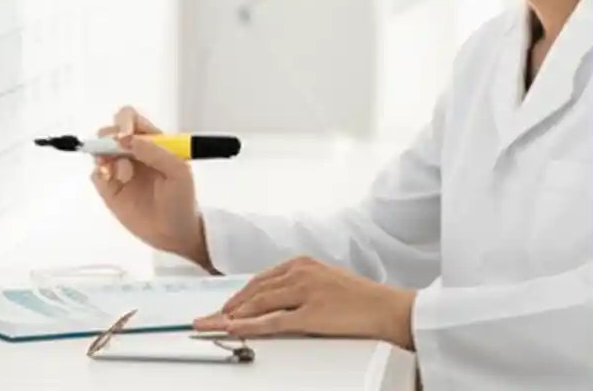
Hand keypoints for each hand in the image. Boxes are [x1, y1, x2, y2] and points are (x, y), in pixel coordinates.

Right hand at [90, 106, 207, 266]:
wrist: (173, 232)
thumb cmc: (181, 198)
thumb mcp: (178, 172)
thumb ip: (155, 152)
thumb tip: (127, 139)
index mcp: (153, 142)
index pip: (131, 119)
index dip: (124, 122)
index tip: (124, 137)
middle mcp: (133, 152)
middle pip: (109, 131)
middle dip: (107, 139)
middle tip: (115, 155)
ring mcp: (119, 169)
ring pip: (99, 151)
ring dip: (104, 157)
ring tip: (120, 176)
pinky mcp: (108, 188)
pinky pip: (95, 174)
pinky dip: (100, 174)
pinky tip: (114, 184)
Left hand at [193, 257, 416, 349]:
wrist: (387, 308)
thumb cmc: (360, 299)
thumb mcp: (325, 283)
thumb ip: (298, 288)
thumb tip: (269, 304)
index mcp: (304, 263)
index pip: (260, 280)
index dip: (237, 296)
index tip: (220, 308)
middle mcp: (302, 273)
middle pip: (254, 291)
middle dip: (227, 307)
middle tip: (205, 320)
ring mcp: (306, 292)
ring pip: (259, 304)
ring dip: (231, 316)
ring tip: (211, 327)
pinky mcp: (311, 314)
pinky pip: (272, 321)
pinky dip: (249, 326)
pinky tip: (233, 329)